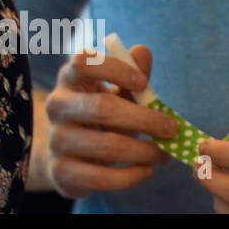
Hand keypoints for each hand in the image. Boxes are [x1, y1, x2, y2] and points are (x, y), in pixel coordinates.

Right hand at [43, 45, 178, 199]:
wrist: (71, 155)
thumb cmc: (102, 117)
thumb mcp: (117, 94)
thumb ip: (131, 74)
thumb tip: (143, 52)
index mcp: (69, 80)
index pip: (83, 62)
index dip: (115, 69)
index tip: (143, 83)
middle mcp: (57, 106)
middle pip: (101, 107)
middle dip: (144, 119)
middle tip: (172, 128)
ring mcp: (56, 139)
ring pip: (107, 146)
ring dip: (144, 151)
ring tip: (164, 153)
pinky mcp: (61, 171)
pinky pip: (101, 177)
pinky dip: (132, 175)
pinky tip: (146, 170)